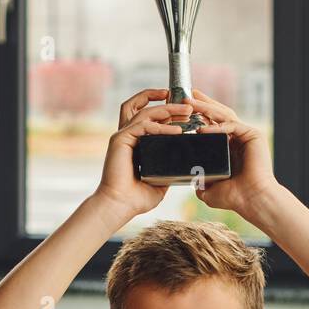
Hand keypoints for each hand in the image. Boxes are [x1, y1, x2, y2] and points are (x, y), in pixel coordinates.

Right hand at [94, 89, 192, 219]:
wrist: (119, 206)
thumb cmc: (136, 198)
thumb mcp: (160, 181)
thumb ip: (169, 170)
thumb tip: (186, 164)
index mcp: (135, 142)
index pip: (149, 117)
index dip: (167, 111)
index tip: (187, 113)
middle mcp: (127, 135)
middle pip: (143, 106)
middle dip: (167, 102)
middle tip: (189, 105)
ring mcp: (123, 135)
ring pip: (145, 112)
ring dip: (168, 109)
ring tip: (187, 112)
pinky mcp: (120, 139)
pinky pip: (143, 126)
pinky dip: (161, 127)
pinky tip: (177, 131)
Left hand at [187, 88, 278, 219]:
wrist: (252, 200)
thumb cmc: (234, 197)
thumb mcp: (208, 189)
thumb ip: (199, 181)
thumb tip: (186, 178)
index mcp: (228, 147)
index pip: (211, 125)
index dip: (198, 116)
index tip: (183, 110)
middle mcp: (237, 138)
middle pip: (217, 116)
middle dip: (201, 105)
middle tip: (187, 95)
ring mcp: (246, 135)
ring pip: (224, 116)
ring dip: (207, 108)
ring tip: (191, 101)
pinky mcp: (253, 135)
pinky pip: (233, 125)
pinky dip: (218, 126)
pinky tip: (202, 129)